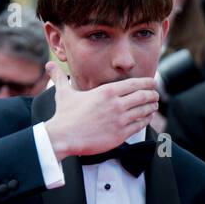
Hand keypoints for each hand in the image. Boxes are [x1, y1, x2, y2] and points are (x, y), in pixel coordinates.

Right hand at [42, 63, 159, 159]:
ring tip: (154, 105)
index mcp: (106, 92)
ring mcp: (119, 120)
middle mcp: (116, 104)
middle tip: (156, 94)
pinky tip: (147, 117)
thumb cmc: (64, 116)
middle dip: (153, 94)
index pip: (134, 84)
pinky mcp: (120, 135)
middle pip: (144, 96)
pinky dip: (146, 120)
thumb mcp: (63, 93)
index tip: (153, 82)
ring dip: (152, 107)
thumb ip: (60, 78)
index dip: (147, 83)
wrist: (63, 137)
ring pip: (144, 111)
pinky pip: (140, 125)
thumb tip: (48, 66)